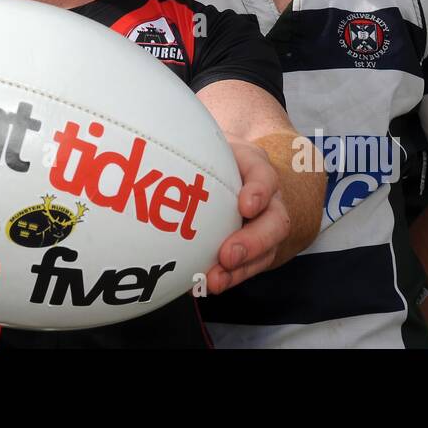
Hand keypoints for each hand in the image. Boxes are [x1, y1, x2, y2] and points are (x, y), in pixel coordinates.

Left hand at [204, 140, 289, 293]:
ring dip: (240, 270)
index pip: (264, 176)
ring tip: (214, 281)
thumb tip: (152, 143)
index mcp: (256, 168)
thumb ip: (190, 145)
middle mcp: (269, 200)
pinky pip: (247, 267)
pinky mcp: (255, 250)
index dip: (258, 191)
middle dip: (253, 242)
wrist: (232, 172)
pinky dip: (228, 278)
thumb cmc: (215, 158)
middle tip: (228, 255)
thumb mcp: (209, 145)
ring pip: (266, 252)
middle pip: (275, 222)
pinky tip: (204, 284)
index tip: (245, 205)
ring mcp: (265, 227)